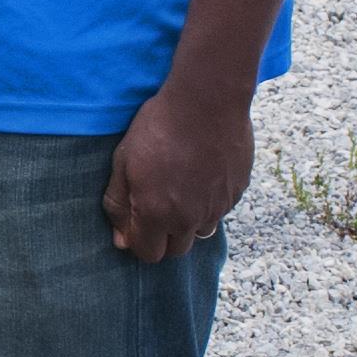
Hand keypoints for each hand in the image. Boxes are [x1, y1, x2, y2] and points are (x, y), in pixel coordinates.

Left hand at [102, 83, 254, 261]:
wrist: (207, 101)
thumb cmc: (158, 128)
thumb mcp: (123, 163)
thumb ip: (119, 205)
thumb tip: (121, 241)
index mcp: (157, 214)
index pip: (148, 254)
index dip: (138, 240)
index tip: (136, 219)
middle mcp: (190, 218)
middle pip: (176, 250)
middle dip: (163, 236)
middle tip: (156, 205)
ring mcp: (217, 207)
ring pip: (200, 232)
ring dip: (188, 222)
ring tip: (179, 190)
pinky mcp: (237, 192)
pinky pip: (220, 210)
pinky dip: (208, 202)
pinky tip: (200, 175)